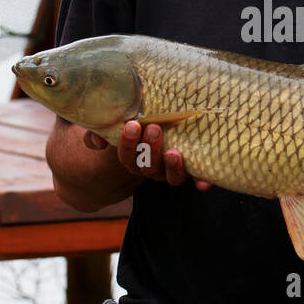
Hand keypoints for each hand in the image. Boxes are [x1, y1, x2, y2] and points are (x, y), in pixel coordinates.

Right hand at [84, 121, 211, 191]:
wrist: (158, 126)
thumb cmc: (136, 120)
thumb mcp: (119, 120)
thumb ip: (102, 128)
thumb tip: (98, 142)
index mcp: (132, 158)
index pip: (127, 157)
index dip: (128, 144)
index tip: (132, 125)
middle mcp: (151, 167)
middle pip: (147, 167)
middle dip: (149, 149)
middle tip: (154, 127)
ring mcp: (170, 170)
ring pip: (170, 177)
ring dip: (172, 167)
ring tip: (173, 152)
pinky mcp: (191, 169)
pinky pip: (196, 179)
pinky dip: (201, 182)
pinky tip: (205, 183)